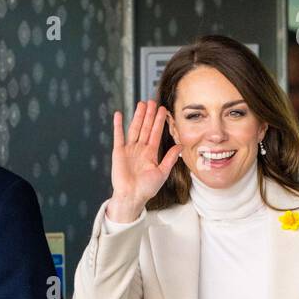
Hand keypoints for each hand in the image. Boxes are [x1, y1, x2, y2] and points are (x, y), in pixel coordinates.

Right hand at [108, 100, 182, 220]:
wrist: (131, 197)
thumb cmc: (146, 189)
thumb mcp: (162, 172)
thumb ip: (170, 158)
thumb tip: (180, 145)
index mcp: (150, 154)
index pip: (155, 133)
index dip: (159, 121)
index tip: (163, 109)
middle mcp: (139, 149)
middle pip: (145, 128)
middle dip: (149, 115)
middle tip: (152, 101)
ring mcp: (129, 149)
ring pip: (134, 128)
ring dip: (137, 116)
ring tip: (141, 103)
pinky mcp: (118, 152)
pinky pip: (118, 136)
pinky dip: (117, 125)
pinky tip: (119, 114)